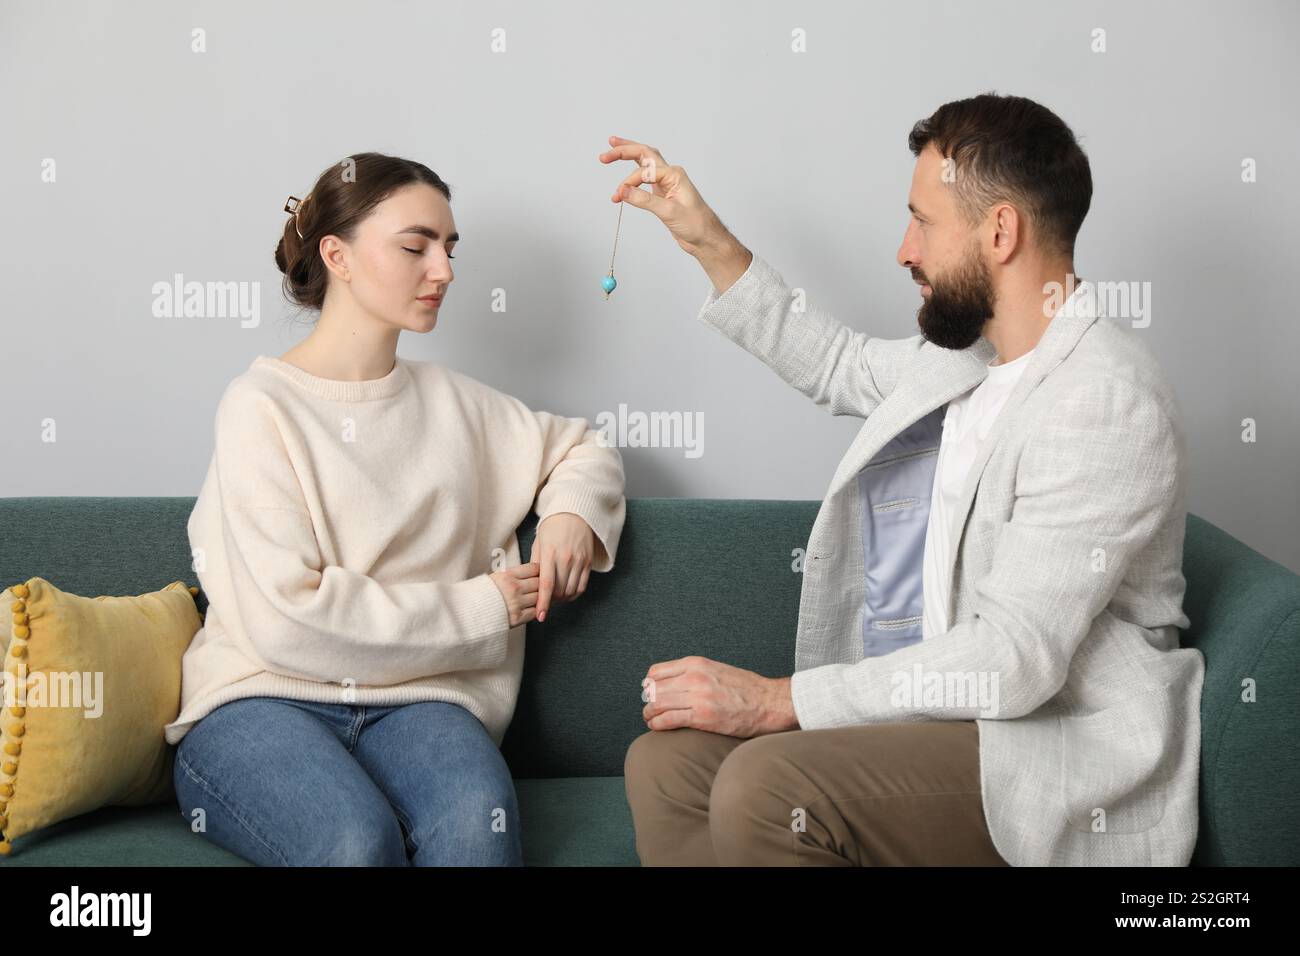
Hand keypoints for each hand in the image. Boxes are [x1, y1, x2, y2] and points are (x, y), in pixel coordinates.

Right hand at [488, 562, 539, 627]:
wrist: (471, 614)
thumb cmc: (484, 595)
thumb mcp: (496, 578)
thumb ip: (513, 575)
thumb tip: (532, 571)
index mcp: (507, 575)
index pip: (534, 568)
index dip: (539, 571)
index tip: (539, 574)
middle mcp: (513, 588)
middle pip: (539, 583)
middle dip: (541, 585)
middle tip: (540, 588)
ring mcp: (516, 603)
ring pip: (539, 598)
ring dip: (540, 599)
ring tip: (535, 599)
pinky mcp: (517, 618)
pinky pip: (534, 612)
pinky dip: (535, 611)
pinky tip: (530, 609)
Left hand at [529, 512, 595, 621]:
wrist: (575, 513)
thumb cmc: (552, 527)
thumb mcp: (539, 542)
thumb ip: (536, 563)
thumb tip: (531, 583)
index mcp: (550, 553)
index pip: (546, 585)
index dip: (543, 603)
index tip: (540, 616)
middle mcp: (566, 558)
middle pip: (559, 591)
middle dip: (552, 601)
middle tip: (545, 602)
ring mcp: (579, 560)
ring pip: (571, 591)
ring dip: (562, 599)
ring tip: (556, 597)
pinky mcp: (588, 562)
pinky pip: (582, 586)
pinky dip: (574, 594)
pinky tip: (567, 594)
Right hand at [598, 135, 732, 256]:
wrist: (705, 238)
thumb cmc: (696, 224)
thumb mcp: (669, 212)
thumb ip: (644, 200)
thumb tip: (623, 191)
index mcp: (674, 174)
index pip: (644, 171)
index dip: (629, 182)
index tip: (619, 194)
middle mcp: (670, 174)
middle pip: (644, 154)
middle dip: (624, 151)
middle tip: (605, 155)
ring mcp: (666, 183)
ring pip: (644, 163)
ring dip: (628, 155)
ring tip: (612, 149)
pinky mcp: (662, 193)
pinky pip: (645, 178)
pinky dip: (632, 176)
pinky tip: (625, 175)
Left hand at [640, 656, 798, 736]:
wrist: (770, 702)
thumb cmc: (746, 689)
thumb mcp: (717, 670)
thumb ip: (694, 673)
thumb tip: (671, 682)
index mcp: (697, 664)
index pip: (656, 672)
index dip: (650, 685)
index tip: (652, 693)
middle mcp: (694, 677)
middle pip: (654, 689)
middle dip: (649, 702)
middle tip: (650, 710)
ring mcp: (698, 697)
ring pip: (657, 704)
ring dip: (649, 714)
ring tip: (652, 720)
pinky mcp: (702, 717)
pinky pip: (668, 719)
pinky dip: (658, 724)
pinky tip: (658, 727)